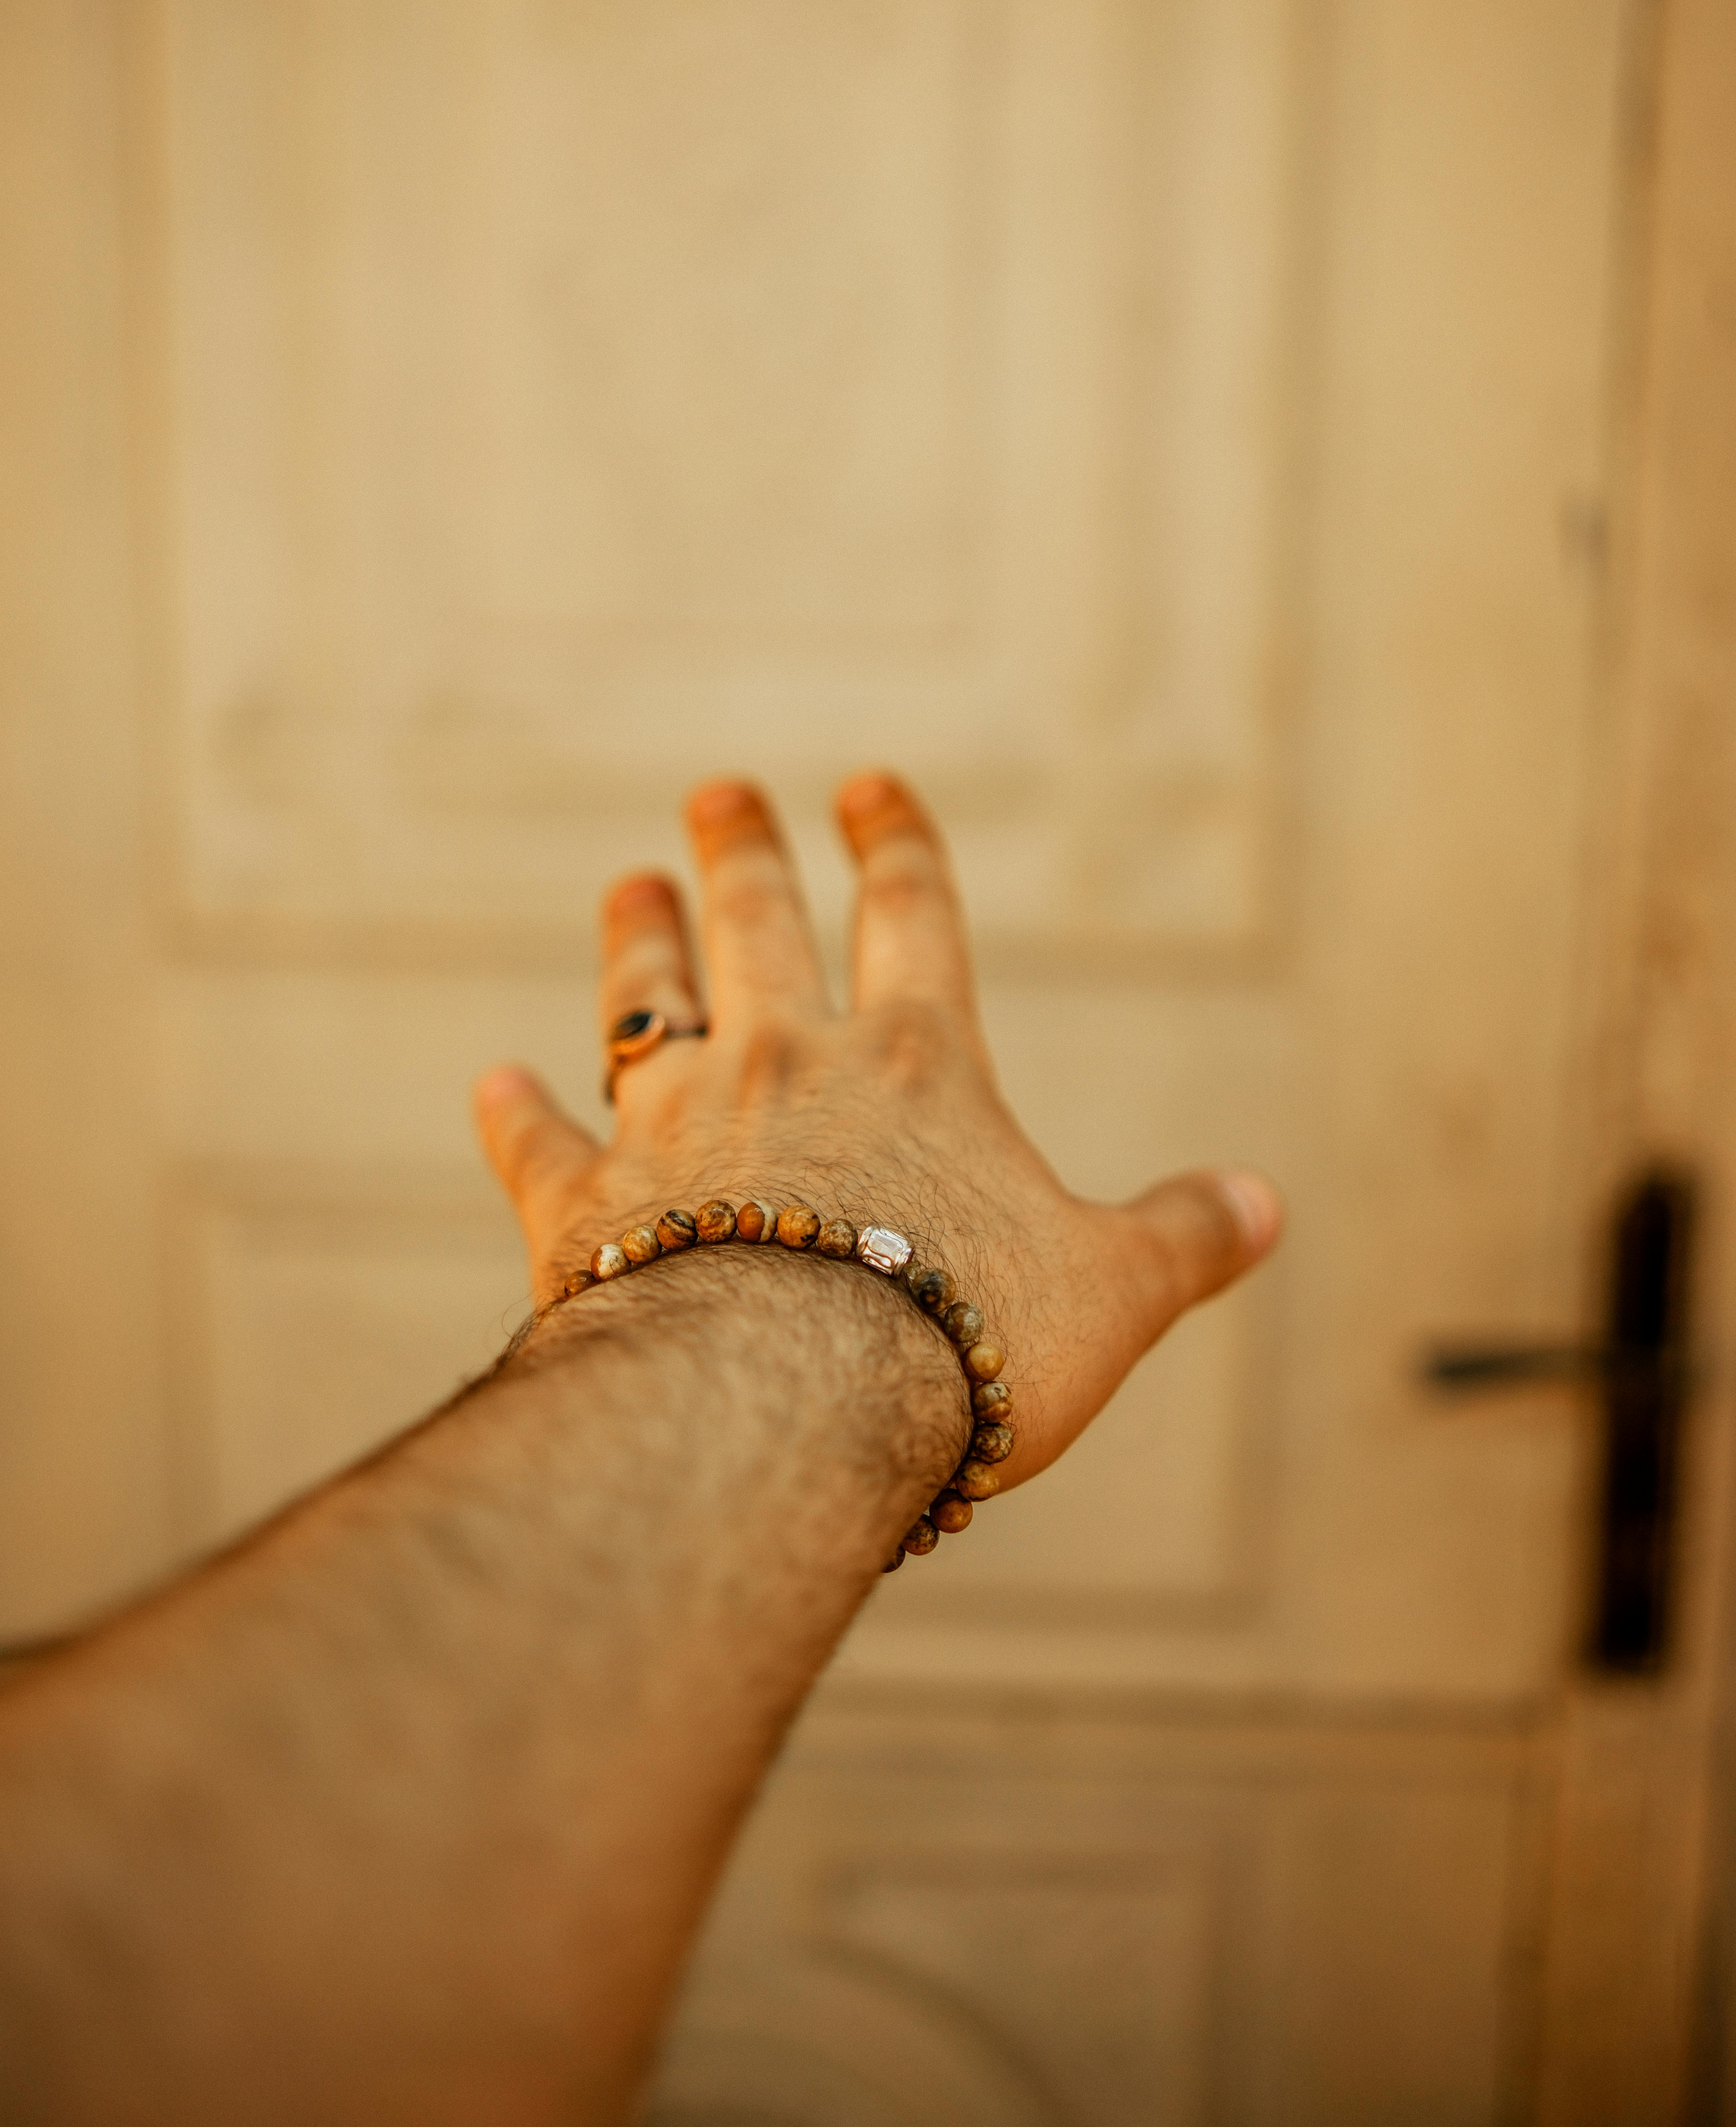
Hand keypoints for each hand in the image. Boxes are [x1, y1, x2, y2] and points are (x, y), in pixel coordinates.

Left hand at [473, 773, 1280, 1489]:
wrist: (786, 1412)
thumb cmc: (967, 1345)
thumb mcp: (1111, 1291)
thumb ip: (1186, 1237)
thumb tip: (1267, 1204)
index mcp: (915, 1067)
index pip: (913, 916)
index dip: (894, 845)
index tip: (867, 788)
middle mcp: (785, 1067)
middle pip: (758, 928)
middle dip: (743, 853)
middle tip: (717, 795)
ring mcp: (672, 1131)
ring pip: (646, 1005)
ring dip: (637, 941)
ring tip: (629, 885)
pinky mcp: (582, 1213)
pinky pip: (542, 1148)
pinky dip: (517, 1117)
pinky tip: (496, 1085)